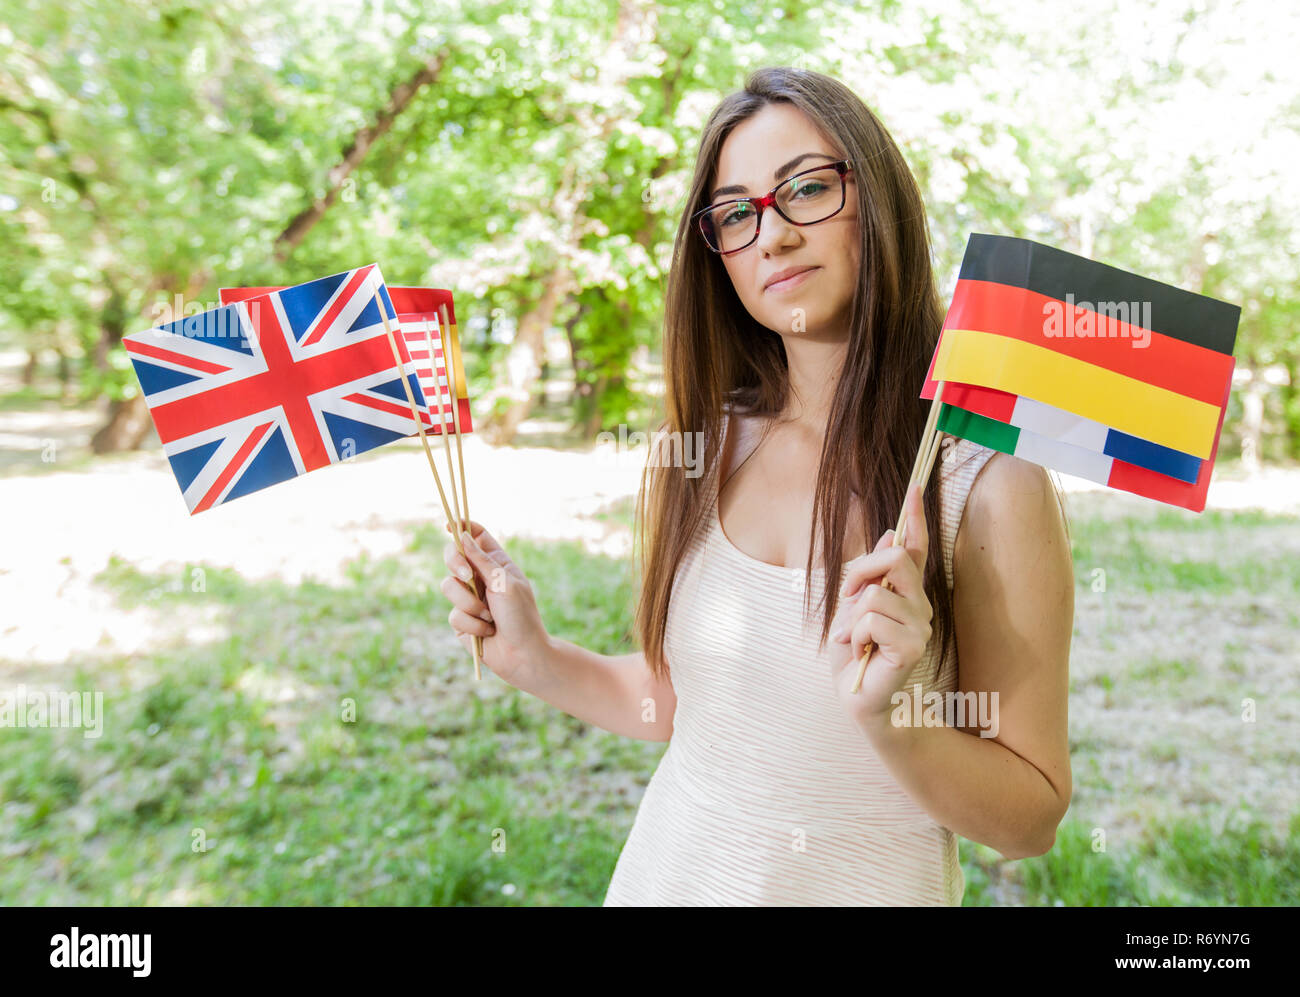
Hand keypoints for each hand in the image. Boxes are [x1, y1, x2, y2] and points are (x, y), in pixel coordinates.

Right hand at [441, 520, 551, 689]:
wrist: (522, 655)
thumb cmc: (521, 616)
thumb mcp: (504, 583)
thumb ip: (481, 561)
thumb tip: (463, 536)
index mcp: (496, 564)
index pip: (476, 537)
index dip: (462, 527)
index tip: (450, 525)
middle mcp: (480, 578)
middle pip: (453, 556)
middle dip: (456, 564)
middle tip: (468, 575)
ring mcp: (468, 598)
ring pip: (448, 586)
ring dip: (470, 603)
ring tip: (489, 617)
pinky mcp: (461, 620)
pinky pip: (454, 614)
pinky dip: (472, 624)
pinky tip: (488, 633)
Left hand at [827, 480, 933, 734]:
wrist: (859, 698)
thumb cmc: (856, 655)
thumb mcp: (855, 608)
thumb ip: (870, 577)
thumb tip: (887, 534)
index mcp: (906, 592)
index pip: (915, 547)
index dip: (916, 516)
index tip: (915, 486)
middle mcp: (920, 604)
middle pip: (893, 558)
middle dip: (859, 572)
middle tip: (847, 599)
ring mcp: (921, 626)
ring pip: (875, 594)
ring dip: (851, 618)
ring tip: (852, 639)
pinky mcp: (914, 646)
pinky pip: (872, 620)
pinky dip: (854, 636)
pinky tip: (860, 652)